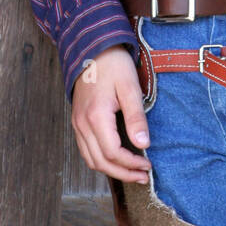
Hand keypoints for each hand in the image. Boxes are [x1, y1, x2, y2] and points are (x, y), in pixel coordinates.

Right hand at [71, 46, 152, 182]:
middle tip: (143, 177)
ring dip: (111, 170)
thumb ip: (136, 117)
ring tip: (132, 172)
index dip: (131, 164)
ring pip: (91, 159)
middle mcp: (82, 124)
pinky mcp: (77, 121)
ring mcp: (77, 124)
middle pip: (100, 162)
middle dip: (123, 173)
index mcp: (96, 117)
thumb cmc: (114, 65)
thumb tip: (144, 144)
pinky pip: (86, 150)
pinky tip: (116, 159)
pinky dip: (101, 160)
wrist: (93, 49)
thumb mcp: (130, 87)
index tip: (148, 166)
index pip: (112, 153)